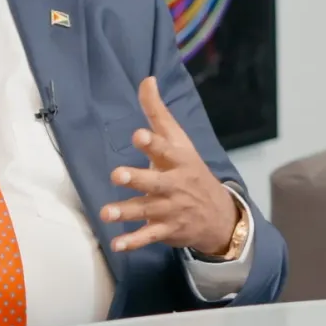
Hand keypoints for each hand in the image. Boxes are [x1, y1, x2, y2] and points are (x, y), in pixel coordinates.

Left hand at [101, 77, 239, 254]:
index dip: (152, 142)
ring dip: (126, 211)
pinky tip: (117, 245)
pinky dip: (133, 242)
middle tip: (117, 174)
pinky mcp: (166, 229)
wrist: (219, 214)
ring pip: (146, 210)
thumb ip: (158, 112)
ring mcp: (170, 209)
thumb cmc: (190, 170)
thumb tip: (146, 79)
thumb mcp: (179, 140)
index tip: (138, 135)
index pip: (165, 149)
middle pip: (154, 181)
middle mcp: (174, 184)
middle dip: (136, 179)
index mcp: (178, 160)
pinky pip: (148, 237)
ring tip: (106, 213)